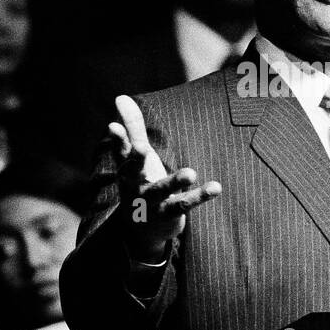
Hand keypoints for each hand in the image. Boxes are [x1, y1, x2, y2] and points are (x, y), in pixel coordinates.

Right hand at [107, 95, 220, 262]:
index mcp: (126, 170)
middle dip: (137, 161)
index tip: (113, 126)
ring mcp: (151, 202)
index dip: (118, 140)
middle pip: (134, 173)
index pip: (120, 153)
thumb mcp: (136, 157)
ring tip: (190, 173)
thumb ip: (133, 129)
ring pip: (162, 191)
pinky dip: (200, 196)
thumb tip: (120, 97)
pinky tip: (216, 187)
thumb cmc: (140, 182)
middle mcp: (135, 186)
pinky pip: (184, 204)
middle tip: (142, 148)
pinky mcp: (169, 214)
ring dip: (175, 182)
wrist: (140, 232)